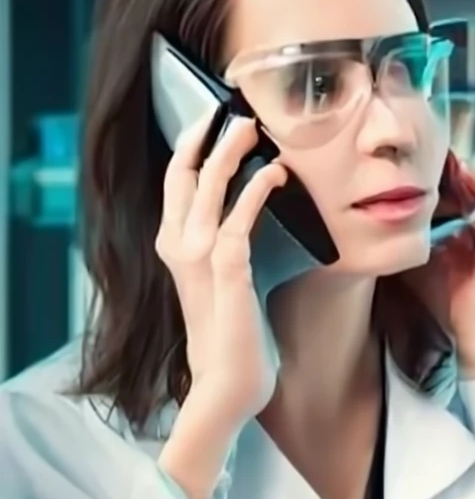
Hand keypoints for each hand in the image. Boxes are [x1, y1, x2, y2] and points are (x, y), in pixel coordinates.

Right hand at [155, 115, 285, 430]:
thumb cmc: (234, 336)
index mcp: (176, 248)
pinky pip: (240, 222)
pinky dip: (256, 193)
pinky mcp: (228, 274)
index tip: (212, 120)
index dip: (190, 147)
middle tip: (239, 113)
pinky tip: (275, 174)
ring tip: (254, 127)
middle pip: (185, 175)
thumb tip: (253, 215)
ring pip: (209, 188)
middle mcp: (179, 249)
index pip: (175, 184)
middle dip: (208, 138)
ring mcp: (200, 260)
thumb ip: (230, 248)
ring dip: (232, 152)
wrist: (228, 385)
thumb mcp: (225, 282)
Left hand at [403, 163, 474, 378]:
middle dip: (447, 174)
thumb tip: (382, 222)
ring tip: (446, 162)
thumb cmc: (451, 306)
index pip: (447, 202)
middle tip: (425, 158)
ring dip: (465, 175)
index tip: (412, 171)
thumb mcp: (421, 268)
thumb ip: (410, 246)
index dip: (432, 185)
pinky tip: (467, 177)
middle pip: (465, 192)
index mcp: (460, 238)